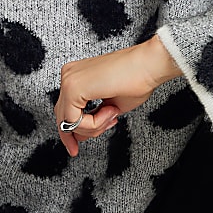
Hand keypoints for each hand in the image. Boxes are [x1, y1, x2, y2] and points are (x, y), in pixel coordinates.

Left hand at [55, 36, 181, 156]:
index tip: (75, 147)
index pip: (65, 110)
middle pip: (63, 117)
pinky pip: (74, 121)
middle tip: (105, 129)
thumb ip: (92, 118)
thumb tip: (79, 135)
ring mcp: (69, 80)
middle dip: (84, 131)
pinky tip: (111, 110)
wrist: (148, 66)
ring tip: (113, 113)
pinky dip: (94, 123)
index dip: (72, 132)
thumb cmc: (136, 80)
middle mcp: (69, 75)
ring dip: (94, 126)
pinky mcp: (73, 87)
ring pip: (68, 122)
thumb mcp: (108, 106)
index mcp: (76, 76)